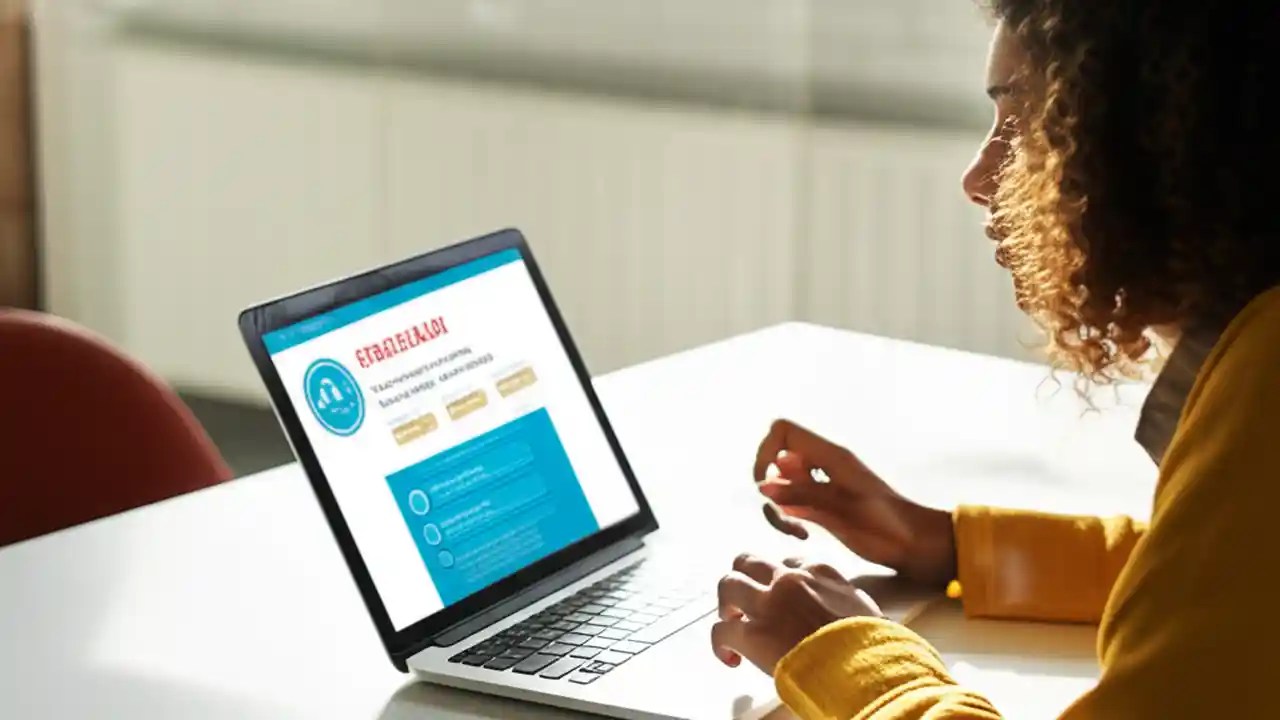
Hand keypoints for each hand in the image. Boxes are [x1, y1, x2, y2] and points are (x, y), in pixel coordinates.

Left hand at [711, 554, 881, 674]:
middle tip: (743, 603)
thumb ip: (844, 597)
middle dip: (742, 578)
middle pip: (749, 562)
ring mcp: (767, 604)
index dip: (778, 579)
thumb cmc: (869, 642)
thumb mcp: (864, 605)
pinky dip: (719, 644)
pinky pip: (720, 631)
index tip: (778, 594)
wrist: (859, 664)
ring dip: (725, 603)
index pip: (788, 563)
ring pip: (728, 584)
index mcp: (819, 571)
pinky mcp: (751, 633)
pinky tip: (730, 657)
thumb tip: (841, 608)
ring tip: (730, 622)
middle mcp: (788, 580)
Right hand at [754, 419, 956, 585]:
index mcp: (830, 455)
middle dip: (771, 488)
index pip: (783, 431)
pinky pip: (792, 502)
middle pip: (776, 460)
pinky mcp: (822, 505)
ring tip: (797, 529)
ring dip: (778, 507)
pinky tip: (804, 533)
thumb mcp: (844, 509)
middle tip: (787, 517)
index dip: (766, 452)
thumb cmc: (888, 524)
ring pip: (780, 484)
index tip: (766, 485)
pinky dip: (789, 517)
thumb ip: (803, 495)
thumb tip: (763, 486)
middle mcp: (822, 465)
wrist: (917, 543)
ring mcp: (821, 485)